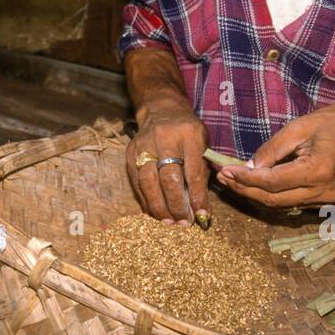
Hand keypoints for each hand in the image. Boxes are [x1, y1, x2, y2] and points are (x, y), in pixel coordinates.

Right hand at [125, 95, 209, 225]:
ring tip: (168, 223)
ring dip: (159, 207)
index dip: (198, 197)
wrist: (161, 110)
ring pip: (149, 182)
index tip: (202, 217)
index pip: (194, 171)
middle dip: (177, 205)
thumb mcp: (203, 143)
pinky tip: (154, 212)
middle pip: (169, 178)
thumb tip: (202, 207)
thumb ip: (203, 171)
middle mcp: (165, 139)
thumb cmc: (188, 132)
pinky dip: (146, 200)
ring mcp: (145, 145)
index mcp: (189, 135)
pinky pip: (137, 182)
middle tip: (184, 223)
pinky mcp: (131, 153)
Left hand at [216, 105, 334, 208]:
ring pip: (280, 204)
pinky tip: (254, 183)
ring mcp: (325, 200)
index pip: (272, 182)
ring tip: (232, 180)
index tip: (225, 171)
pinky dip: (270, 194)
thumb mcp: (301, 126)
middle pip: (273, 200)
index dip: (245, 179)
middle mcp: (322, 192)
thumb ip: (274, 148)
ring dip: (254, 194)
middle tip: (222, 178)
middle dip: (244, 190)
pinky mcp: (325, 200)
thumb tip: (249, 166)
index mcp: (317, 171)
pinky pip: (291, 202)